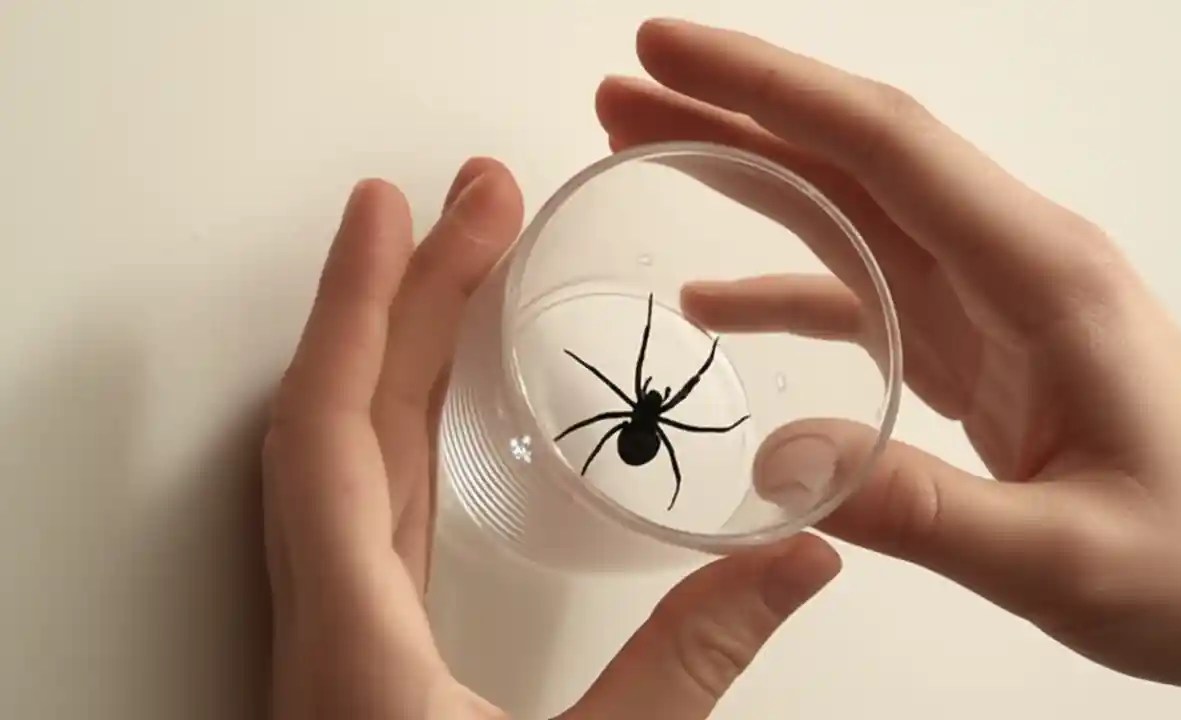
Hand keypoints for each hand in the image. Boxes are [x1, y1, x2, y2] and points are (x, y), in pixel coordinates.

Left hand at [261, 158, 841, 718]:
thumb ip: (693, 664)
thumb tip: (794, 553)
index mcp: (355, 645)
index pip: (331, 432)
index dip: (362, 305)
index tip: (395, 209)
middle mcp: (326, 623)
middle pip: (343, 419)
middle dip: (406, 294)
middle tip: (470, 203)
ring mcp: (338, 632)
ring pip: (349, 454)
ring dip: (399, 349)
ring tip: (462, 267)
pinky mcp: (365, 646)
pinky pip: (367, 499)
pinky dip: (400, 418)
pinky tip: (443, 395)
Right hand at [597, 18, 1180, 715]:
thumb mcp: (1065, 556)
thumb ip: (922, 511)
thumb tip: (778, 461)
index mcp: (1046, 278)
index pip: (891, 146)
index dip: (772, 88)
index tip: (669, 51)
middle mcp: (1017, 264)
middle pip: (857, 156)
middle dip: (738, 111)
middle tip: (627, 93)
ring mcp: (997, 302)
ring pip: (854, 210)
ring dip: (753, 177)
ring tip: (648, 153)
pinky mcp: (981, 347)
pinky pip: (866, 290)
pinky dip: (787, 284)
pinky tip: (717, 306)